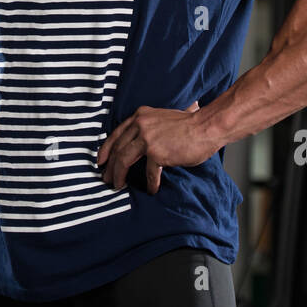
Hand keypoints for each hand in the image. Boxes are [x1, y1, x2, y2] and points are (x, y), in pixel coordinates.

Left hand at [95, 101, 214, 193]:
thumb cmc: (189, 125)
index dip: (106, 149)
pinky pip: (149, 173)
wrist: (206, 126)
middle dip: (110, 167)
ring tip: (118, 186)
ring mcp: (147, 139)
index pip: (116, 134)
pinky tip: (151, 190)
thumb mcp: (161, 117)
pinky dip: (150, 184)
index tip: (100, 161)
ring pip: (124, 160)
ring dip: (120, 176)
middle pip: (118, 149)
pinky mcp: (157, 153)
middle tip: (106, 179)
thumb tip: (136, 142)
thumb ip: (147, 126)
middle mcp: (141, 125)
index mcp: (140, 116)